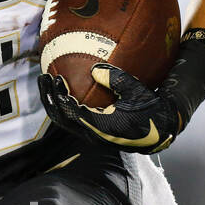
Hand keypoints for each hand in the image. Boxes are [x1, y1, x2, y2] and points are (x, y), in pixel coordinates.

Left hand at [37, 63, 182, 154]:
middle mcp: (92, 134)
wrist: (161, 129)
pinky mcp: (91, 132)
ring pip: (62, 121)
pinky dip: (61, 106)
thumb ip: (117, 80)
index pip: (71, 113)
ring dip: (52, 102)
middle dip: (49, 98)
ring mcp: (90, 135)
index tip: (56, 78)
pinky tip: (59, 91)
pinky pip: (70, 121)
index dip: (60, 96)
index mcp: (101, 127)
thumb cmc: (150, 109)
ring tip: (45, 82)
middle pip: (60, 118)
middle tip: (43, 77)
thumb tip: (94, 69)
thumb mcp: (137, 92)